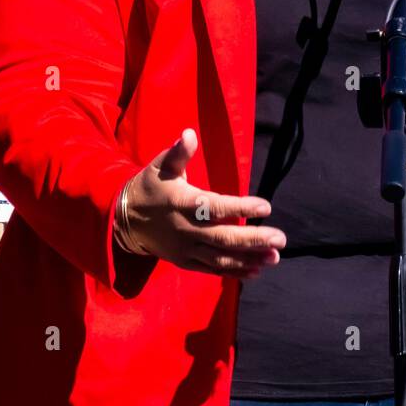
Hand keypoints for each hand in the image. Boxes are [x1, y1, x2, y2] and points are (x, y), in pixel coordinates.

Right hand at [118, 128, 285, 279]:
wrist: (125, 220)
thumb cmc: (150, 187)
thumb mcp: (160, 166)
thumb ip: (178, 152)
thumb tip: (189, 134)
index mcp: (183, 203)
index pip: (216, 207)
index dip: (241, 208)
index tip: (266, 206)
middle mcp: (186, 229)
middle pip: (223, 238)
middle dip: (254, 239)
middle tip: (280, 238)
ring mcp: (186, 249)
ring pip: (221, 258)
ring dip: (249, 259)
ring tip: (274, 257)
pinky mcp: (185, 262)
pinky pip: (212, 270)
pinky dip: (234, 272)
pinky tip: (255, 271)